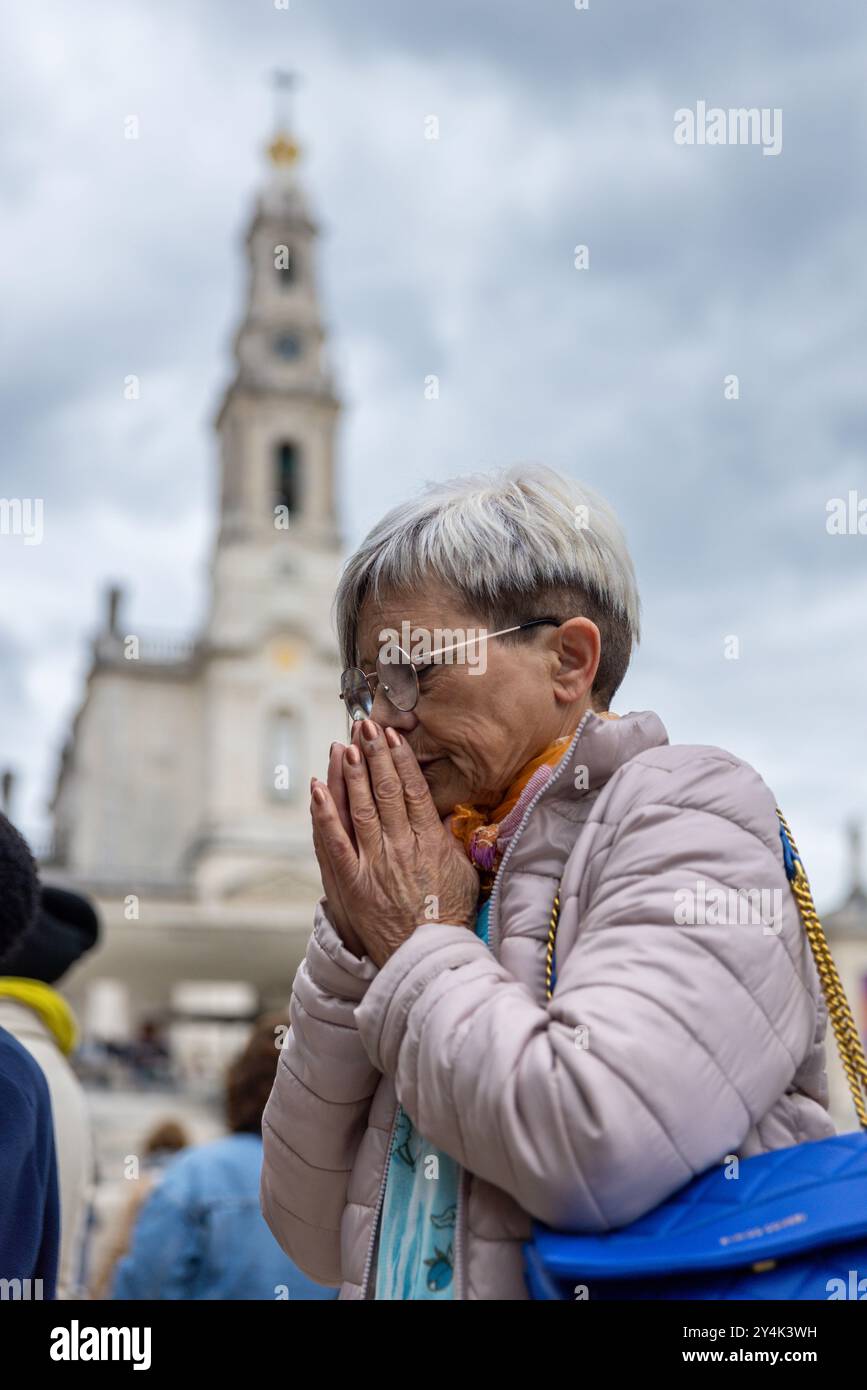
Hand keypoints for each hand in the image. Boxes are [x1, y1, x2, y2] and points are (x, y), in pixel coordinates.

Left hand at [310, 720, 479, 967]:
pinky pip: (333, 842)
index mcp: (430, 842)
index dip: (401, 760)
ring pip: (359, 808)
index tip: (393, 737)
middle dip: (374, 755)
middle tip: (365, 727)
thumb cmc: (447, 917)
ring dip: (350, 774)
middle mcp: (401, 847)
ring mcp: (374, 864)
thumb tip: (442, 812)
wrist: (428, 957)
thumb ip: (449, 841)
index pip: (414, 790)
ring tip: (345, 746)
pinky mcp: (351, 883)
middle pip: (385, 791)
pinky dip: (323, 814)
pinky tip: (317, 788)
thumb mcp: (462, 873)